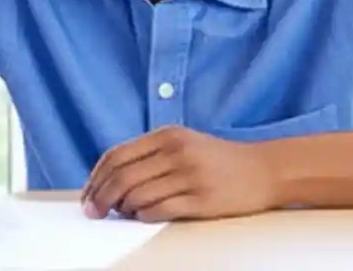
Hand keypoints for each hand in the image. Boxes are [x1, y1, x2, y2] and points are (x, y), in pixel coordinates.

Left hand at [80, 125, 277, 221]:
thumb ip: (149, 155)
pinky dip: (143, 216)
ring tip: (122, 214)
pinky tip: (142, 217)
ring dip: (123, 209)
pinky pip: (160, 210)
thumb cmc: (218, 160)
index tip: (87, 195)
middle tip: (93, 212)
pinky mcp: (203, 200)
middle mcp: (177, 152)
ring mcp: (191, 176)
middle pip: (122, 177)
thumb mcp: (183, 144)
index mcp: (167, 136)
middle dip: (101, 197)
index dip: (96, 177)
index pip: (117, 155)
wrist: (264, 170)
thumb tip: (108, 181)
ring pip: (138, 195)